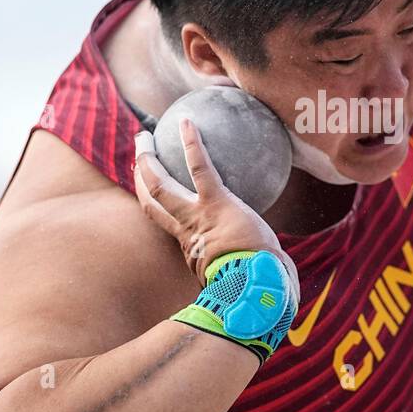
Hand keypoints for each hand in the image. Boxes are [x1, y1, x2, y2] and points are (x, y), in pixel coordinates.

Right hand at [133, 119, 299, 303]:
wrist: (255, 289)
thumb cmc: (258, 290)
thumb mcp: (248, 282)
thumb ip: (252, 270)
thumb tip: (275, 277)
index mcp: (193, 248)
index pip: (166, 224)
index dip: (153, 206)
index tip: (147, 192)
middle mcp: (188, 231)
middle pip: (153, 201)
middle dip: (141, 178)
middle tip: (138, 156)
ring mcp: (198, 216)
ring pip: (161, 185)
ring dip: (148, 159)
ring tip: (143, 136)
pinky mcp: (216, 202)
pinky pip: (200, 167)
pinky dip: (191, 143)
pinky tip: (187, 121)